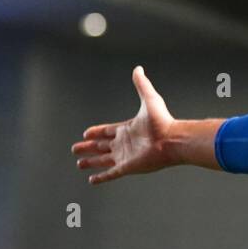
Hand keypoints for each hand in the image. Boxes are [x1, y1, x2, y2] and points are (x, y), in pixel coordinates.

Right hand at [71, 66, 177, 183]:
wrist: (171, 140)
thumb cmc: (162, 121)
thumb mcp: (149, 99)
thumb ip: (142, 85)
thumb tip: (138, 68)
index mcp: (127, 129)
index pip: (108, 131)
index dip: (97, 132)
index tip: (86, 132)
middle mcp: (125, 143)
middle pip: (102, 146)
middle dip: (89, 147)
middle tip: (76, 149)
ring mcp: (125, 156)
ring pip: (103, 160)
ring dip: (92, 162)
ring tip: (80, 163)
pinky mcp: (127, 167)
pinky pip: (111, 173)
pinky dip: (101, 177)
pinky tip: (92, 180)